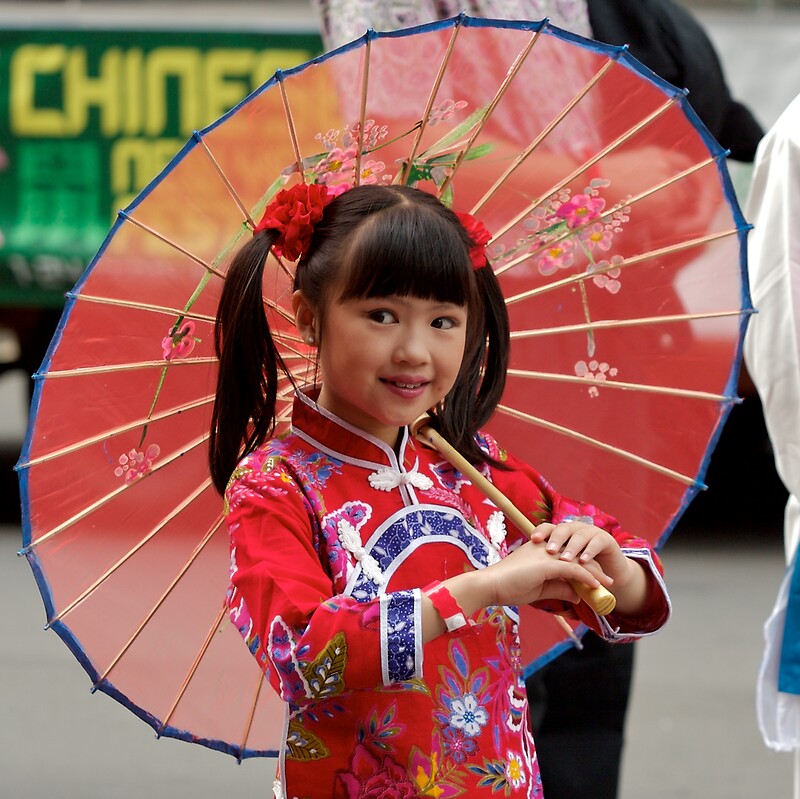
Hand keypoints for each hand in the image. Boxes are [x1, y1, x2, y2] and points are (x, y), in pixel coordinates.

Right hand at [480, 537, 611, 607]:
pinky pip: (574, 569)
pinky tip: (596, 585)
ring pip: (578, 561)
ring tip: (609, 584)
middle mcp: (546, 548)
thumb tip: (578, 594)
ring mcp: (547, 555)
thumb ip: (559, 588)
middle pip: (577, 555)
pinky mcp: (547, 564)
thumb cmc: (509, 586)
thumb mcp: (540, 589)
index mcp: (542, 551)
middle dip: (595, 568)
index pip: (569, 555)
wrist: (491, 585)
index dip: (584, 566)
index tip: (596, 578)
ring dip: (596, 573)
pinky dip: (587, 577)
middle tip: (608, 581)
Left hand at [530, 521, 649, 614]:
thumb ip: (555, 577)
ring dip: (572, 547)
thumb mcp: (564, 574)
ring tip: (565, 559)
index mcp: (562, 535)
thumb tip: (536, 581)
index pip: (548, 528)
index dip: (541, 532)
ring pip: (579, 535)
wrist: (611, 576)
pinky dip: (590, 551)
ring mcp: (590, 533)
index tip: (533, 540)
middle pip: (563, 529)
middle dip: (556, 539)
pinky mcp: (605, 540)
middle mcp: (575, 530)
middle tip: (549, 550)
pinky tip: (584, 560)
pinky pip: (596, 542)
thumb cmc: (582, 574)